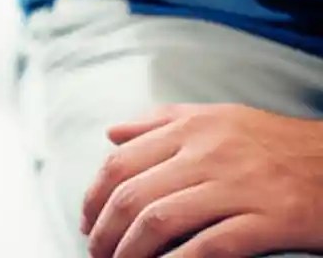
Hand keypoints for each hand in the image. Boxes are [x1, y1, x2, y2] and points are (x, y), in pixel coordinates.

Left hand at [82, 104, 322, 257]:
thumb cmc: (276, 143)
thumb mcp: (218, 118)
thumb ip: (161, 122)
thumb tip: (112, 133)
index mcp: (191, 128)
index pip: (120, 163)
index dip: (93, 198)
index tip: (86, 222)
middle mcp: (208, 153)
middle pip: (133, 196)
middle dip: (104, 232)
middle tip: (96, 253)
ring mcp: (239, 186)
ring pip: (160, 221)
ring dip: (129, 252)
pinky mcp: (270, 220)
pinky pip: (209, 246)